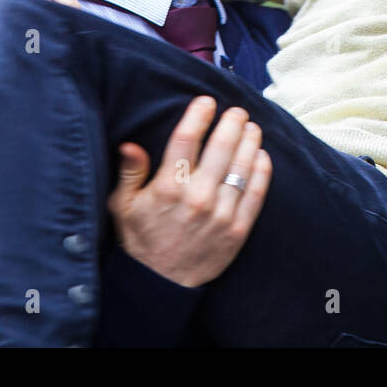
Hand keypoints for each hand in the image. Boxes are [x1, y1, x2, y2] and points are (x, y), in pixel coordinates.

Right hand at [108, 96, 272, 286]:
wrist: (161, 284)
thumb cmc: (141, 240)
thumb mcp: (124, 206)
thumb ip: (130, 173)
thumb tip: (130, 145)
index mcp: (168, 186)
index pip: (187, 139)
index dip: (199, 115)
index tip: (206, 102)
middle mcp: (197, 196)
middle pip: (222, 147)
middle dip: (232, 123)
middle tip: (237, 111)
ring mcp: (221, 213)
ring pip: (242, 167)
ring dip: (250, 142)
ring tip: (252, 127)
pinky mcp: (237, 230)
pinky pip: (256, 194)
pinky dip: (261, 172)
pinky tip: (262, 156)